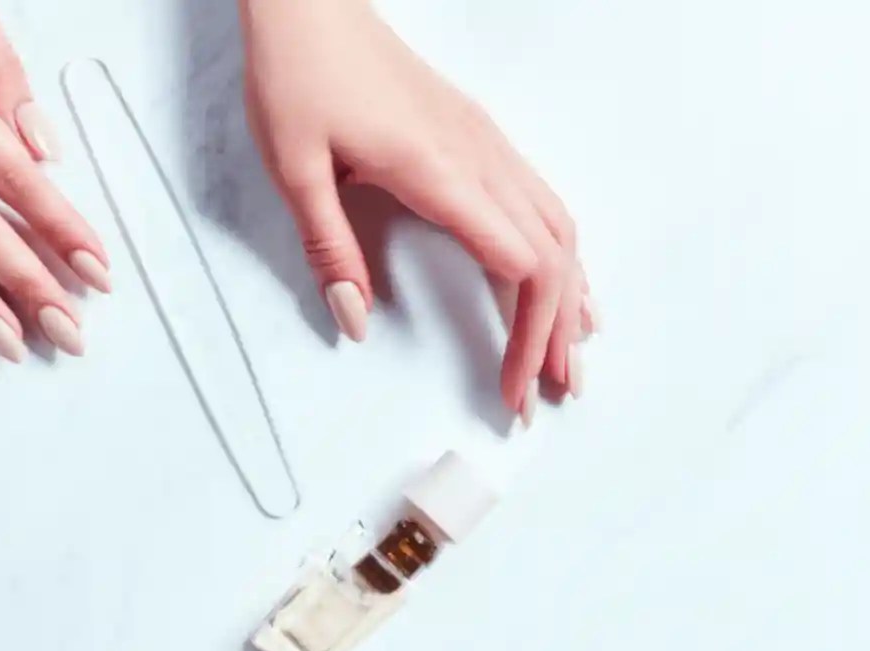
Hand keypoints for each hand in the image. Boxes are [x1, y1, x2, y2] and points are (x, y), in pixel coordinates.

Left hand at [239, 0, 588, 420]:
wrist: (309, 3)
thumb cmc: (298, 77)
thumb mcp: (295, 170)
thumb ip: (330, 250)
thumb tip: (358, 321)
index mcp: (439, 170)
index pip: (520, 266)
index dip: (528, 335)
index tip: (515, 391)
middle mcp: (479, 155)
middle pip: (553, 254)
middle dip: (559, 331)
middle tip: (555, 392)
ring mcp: (485, 140)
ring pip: (556, 223)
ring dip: (569, 292)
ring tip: (574, 350)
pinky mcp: (476, 133)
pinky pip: (538, 198)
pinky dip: (559, 249)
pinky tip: (560, 277)